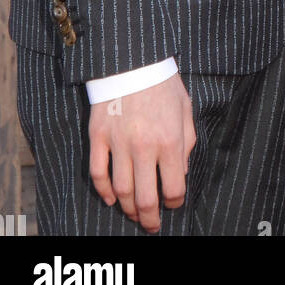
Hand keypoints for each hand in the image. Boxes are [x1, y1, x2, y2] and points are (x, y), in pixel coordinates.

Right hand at [88, 72, 196, 232]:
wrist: (133, 59)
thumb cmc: (163, 83)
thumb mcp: (185, 109)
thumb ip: (187, 142)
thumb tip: (181, 172)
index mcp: (169, 140)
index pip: (173, 187)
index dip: (175, 202)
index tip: (173, 204)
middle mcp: (144, 146)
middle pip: (145, 198)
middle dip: (150, 218)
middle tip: (152, 225)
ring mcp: (118, 143)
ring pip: (121, 191)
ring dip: (128, 208)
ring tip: (134, 214)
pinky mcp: (98, 137)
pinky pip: (98, 173)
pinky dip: (103, 191)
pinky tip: (110, 199)